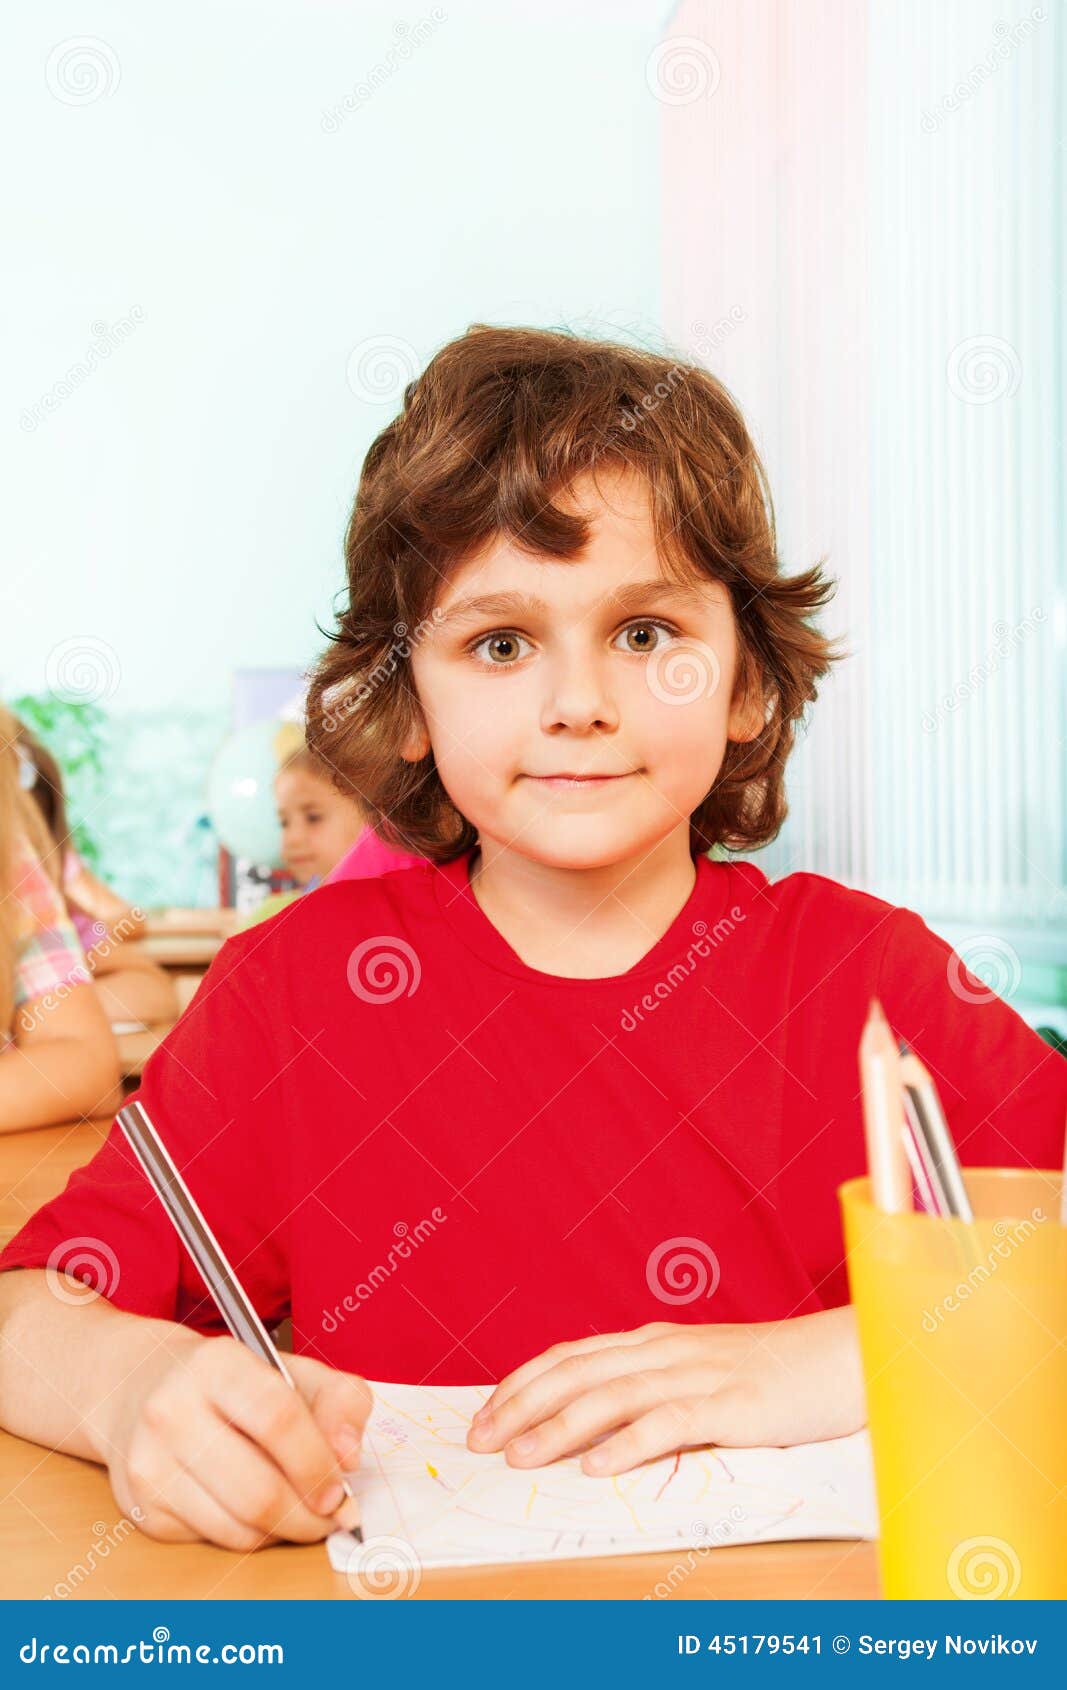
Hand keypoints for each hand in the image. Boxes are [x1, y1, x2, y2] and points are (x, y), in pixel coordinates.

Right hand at [97, 1328, 371, 1550]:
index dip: (318, 1462)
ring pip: (238, 1528)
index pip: (278, 1418)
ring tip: (301, 1515)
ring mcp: (150, 1463)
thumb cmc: (230, 1382)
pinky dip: (249, 1537)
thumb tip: (349, 1458)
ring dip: (284, 1533)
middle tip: (331, 1515)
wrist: (139, 1387)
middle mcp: (172, 1411)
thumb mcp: (290, 1368)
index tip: (341, 1488)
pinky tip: (256, 1513)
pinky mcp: (141, 1507)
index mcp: (216, 1364)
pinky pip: (214, 1541)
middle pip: (258, 1491)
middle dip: (309, 1516)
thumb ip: (338, 1400)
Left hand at [466, 1307, 865, 1475]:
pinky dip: (630, 1443)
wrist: (844, 1357)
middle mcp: (667, 1351)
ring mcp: (699, 1375)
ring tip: (521, 1455)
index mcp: (656, 1342)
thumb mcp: (702, 1371)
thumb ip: (653, 1386)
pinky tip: (599, 1465)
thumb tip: (594, 1421)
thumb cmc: (773, 1373)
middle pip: (578, 1372)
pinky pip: (671, 1422)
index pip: (572, 1356)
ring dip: (560, 1427)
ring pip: (613, 1395)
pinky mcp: (732, 1404)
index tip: (484, 1414)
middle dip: (522, 1405)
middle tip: (480, 1440)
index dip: (523, 1383)